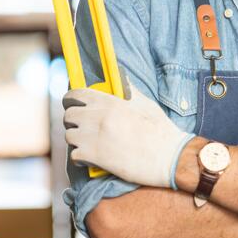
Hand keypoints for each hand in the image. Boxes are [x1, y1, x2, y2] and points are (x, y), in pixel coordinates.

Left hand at [63, 79, 193, 187]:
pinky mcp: (94, 157)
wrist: (168, 158)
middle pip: (68, 115)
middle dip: (73, 121)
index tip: (71, 103)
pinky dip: (80, 158)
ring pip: (69, 136)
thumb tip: (122, 79)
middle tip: (81, 127)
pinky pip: (74, 156)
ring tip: (87, 144)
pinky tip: (89, 159)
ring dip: (76, 140)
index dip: (70, 99)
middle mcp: (97, 117)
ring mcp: (93, 137)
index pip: (76, 94)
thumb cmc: (160, 131)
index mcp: (109, 102)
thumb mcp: (145, 104)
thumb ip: (129, 91)